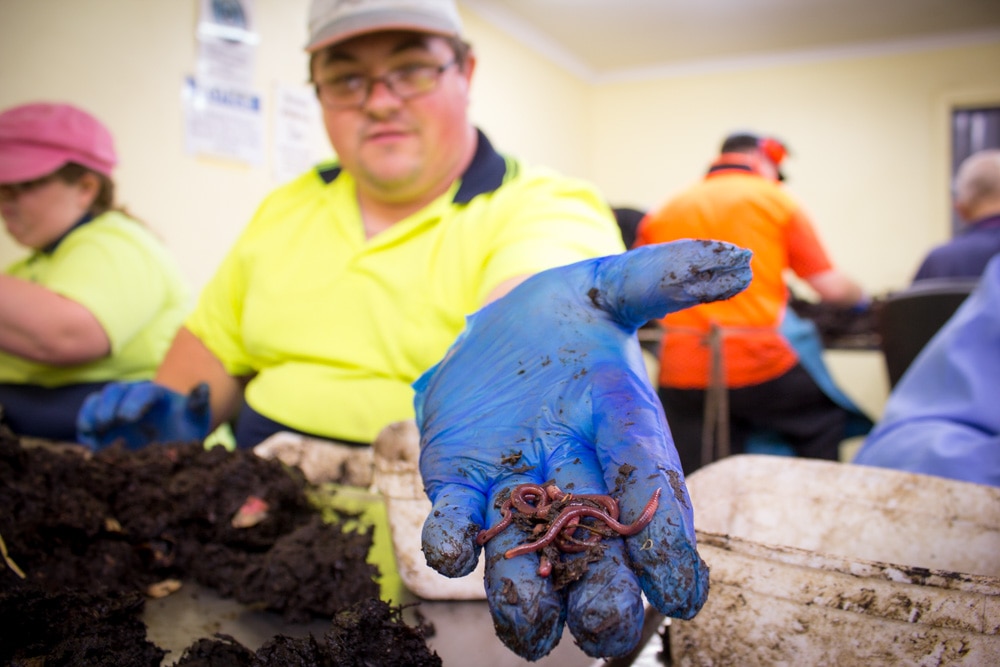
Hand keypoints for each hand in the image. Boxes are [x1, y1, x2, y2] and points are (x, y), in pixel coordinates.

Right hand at [76, 381, 210, 449]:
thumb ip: (198, 405)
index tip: (127, 418)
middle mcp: (132, 395)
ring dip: (92, 413)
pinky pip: (88, 417)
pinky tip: (86, 440)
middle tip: (108, 424)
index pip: (144, 391)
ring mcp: (115, 408)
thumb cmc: (184, 431)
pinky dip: (84, 424)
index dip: (134, 402)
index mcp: (156, 393)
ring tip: (92, 430)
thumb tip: (204, 387)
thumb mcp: (196, 420)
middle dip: (109, 405)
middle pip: (116, 390)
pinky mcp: (102, 423)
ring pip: (98, 401)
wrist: (171, 446)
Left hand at [413, 240, 752, 659]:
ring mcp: (520, 488)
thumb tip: (740, 261)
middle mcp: (580, 474)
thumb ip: (664, 276)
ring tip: (529, 624)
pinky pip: (459, 526)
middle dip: (606, 593)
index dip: (670, 540)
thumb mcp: (610, 283)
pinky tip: (453, 550)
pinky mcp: (464, 486)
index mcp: (624, 429)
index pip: (654, 489)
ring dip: (530, 596)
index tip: (681, 587)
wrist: (495, 329)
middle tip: (607, 627)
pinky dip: (454, 543)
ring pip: (530, 559)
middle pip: (600, 549)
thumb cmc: (565, 314)